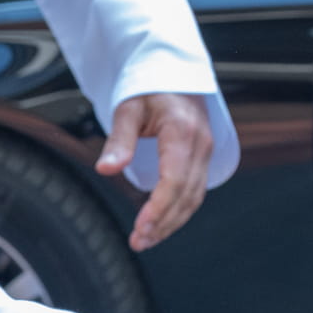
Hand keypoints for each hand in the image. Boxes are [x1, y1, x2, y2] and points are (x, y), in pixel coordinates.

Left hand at [98, 92, 212, 250]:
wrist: (173, 72)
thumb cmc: (149, 86)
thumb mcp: (127, 107)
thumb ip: (119, 140)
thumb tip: (106, 169)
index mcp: (182, 131)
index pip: (174, 179)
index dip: (158, 208)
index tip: (140, 227)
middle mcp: (200, 143)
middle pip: (186, 194)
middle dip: (163, 223)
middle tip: (138, 241)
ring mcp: (205, 151)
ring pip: (194, 197)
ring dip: (172, 222)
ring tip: (147, 239)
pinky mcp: (203, 156)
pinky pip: (196, 190)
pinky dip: (180, 210)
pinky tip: (163, 222)